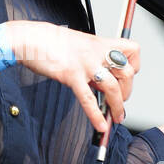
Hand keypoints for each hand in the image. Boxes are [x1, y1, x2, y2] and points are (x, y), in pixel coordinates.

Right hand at [7, 20, 139, 133]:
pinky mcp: (71, 76)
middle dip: (127, 91)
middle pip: (127, 73)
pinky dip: (95, 115)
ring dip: (117, 106)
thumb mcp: (79, 44)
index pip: (132, 51)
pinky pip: (88, 99)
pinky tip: (100, 125)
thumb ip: (92, 59)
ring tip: (116, 117)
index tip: (128, 76)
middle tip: (120, 101)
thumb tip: (98, 78)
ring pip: (113, 88)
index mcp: (100, 43)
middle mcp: (97, 53)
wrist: (30, 38)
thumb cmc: (50, 41)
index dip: (134, 66)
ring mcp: (86, 64)